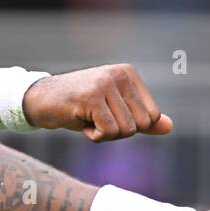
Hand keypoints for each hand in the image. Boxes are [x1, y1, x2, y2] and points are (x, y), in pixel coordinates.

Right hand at [22, 64, 173, 142]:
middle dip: (119, 132)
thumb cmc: (78, 107)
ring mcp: (104, 84)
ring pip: (125, 130)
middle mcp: (119, 74)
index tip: (108, 116)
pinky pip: (108, 131)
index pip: (152, 116)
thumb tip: (169, 127)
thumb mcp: (114, 112)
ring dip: (105, 135)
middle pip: (141, 124)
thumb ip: (142, 119)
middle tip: (96, 120)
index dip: (131, 126)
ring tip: (87, 119)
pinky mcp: (91, 97)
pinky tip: (80, 122)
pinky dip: (94, 136)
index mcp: (128, 74)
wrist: (39, 100)